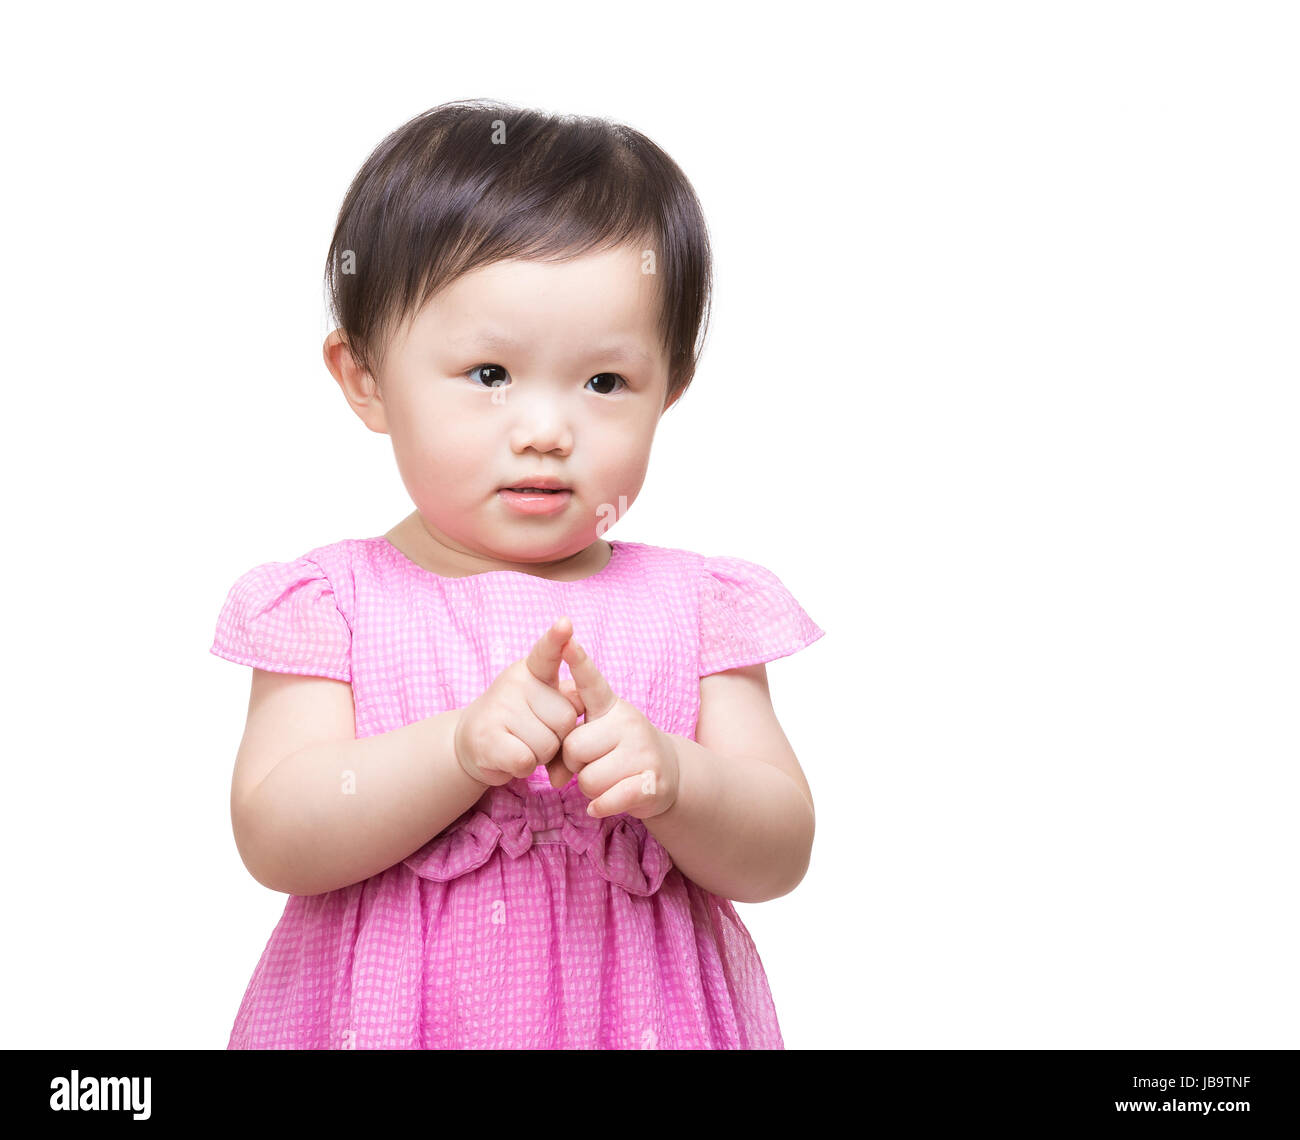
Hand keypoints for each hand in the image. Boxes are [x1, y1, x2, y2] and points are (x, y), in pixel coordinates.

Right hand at [453, 617, 586, 786]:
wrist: (472, 742)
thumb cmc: (521, 722)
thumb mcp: (547, 704)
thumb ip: (569, 704)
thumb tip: (579, 707)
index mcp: (533, 670)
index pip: (546, 652)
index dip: (557, 639)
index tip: (565, 623)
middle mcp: (515, 683)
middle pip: (566, 720)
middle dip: (558, 737)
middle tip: (534, 732)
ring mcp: (499, 708)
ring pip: (548, 745)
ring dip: (541, 756)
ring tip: (521, 743)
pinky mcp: (487, 738)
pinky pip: (526, 761)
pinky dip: (523, 768)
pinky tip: (510, 757)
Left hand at [550, 636, 680, 818]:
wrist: (669, 773)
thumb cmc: (620, 751)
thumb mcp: (598, 736)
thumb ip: (573, 743)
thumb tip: (558, 776)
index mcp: (611, 706)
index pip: (592, 681)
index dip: (579, 660)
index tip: (567, 638)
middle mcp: (628, 722)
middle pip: (573, 747)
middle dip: (574, 763)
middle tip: (594, 762)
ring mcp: (642, 751)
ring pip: (587, 779)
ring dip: (589, 787)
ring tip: (607, 779)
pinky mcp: (650, 782)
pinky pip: (607, 799)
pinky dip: (601, 806)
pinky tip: (605, 803)